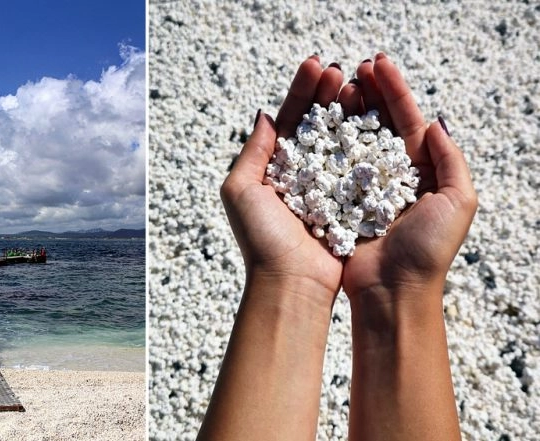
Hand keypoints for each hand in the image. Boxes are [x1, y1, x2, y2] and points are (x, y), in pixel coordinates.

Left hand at [220, 56, 345, 307]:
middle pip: (317, 124)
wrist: (291, 283)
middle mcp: (300, 174)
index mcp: (273, 167)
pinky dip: (367, 141)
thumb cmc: (261, 238)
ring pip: (340, 139)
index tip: (317, 64)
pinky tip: (376, 118)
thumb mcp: (241, 190)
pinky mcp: (350, 202)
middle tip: (342, 69)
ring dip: (349, 110)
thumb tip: (265, 113)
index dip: (302, 91)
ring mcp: (327, 186)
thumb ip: (253, 151)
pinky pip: (359, 166)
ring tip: (359, 85)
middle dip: (328, 94)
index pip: (290, 120)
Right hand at [341, 54, 477, 300]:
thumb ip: (451, 160)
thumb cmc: (428, 250)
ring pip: (351, 138)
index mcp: (420, 170)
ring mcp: (361, 186)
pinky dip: (322, 140)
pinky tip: (314, 120)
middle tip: (350, 69)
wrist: (392, 292)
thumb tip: (435, 122)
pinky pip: (329, 164)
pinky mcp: (336, 200)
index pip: (407, 119)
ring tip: (333, 85)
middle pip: (377, 122)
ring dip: (342, 109)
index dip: (392, 90)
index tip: (375, 64)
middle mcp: (390, 174)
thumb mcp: (457, 201)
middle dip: (365, 93)